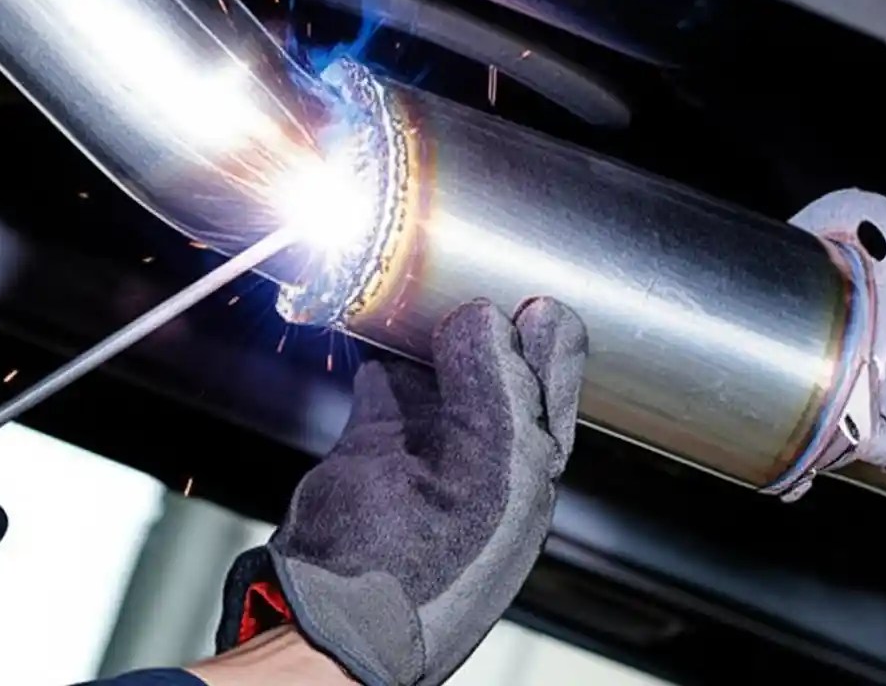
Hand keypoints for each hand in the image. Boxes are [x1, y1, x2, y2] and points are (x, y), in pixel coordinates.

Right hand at [217, 298, 587, 685]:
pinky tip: (374, 320)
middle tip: (465, 271)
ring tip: (419, 283)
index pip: (552, 381)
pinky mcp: (374, 444)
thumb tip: (486, 316)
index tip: (529, 291)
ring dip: (428, 325)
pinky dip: (378, 348)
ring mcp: (427, 448)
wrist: (334, 614)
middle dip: (484, 318)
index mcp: (529, 466)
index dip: (546, 334)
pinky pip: (385, 381)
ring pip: (437, 365)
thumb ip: (497, 391)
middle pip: (495, 363)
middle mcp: (484, 454)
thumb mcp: (488, 477)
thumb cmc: (427, 571)